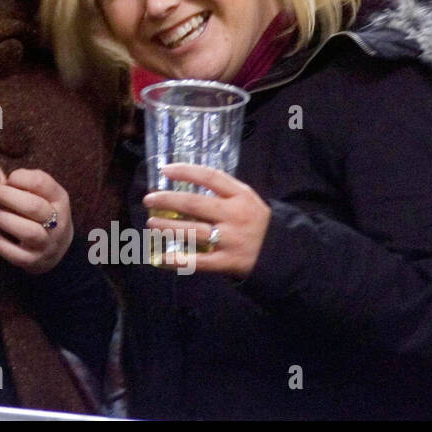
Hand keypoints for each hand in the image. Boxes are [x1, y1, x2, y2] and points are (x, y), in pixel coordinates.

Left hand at [0, 168, 75, 273]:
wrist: (55, 245)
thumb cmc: (37, 211)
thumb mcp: (35, 193)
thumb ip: (14, 181)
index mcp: (58, 198)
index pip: (42, 183)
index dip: (21, 178)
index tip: (7, 178)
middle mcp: (58, 221)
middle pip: (34, 207)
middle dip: (8, 197)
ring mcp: (48, 243)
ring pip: (29, 232)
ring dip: (6, 221)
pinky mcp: (37, 261)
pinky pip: (20, 256)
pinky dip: (3, 246)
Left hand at [143, 163, 271, 277]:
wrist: (283, 253)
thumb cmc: (256, 221)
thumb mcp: (247, 199)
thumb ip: (222, 190)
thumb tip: (185, 180)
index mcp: (241, 196)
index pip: (209, 177)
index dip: (185, 171)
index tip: (164, 170)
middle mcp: (235, 216)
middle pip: (195, 204)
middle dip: (167, 200)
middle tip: (149, 199)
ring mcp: (231, 240)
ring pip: (193, 232)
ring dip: (168, 227)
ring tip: (151, 222)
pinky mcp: (228, 262)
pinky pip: (199, 261)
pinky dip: (179, 260)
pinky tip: (161, 257)